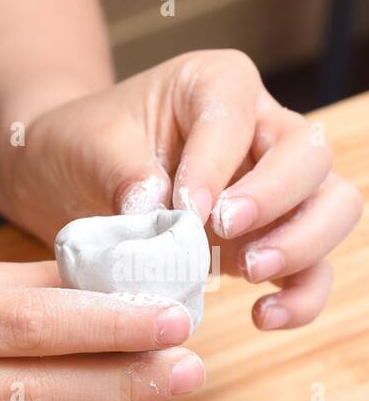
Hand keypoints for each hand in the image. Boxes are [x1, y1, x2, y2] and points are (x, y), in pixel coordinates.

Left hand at [2, 50, 362, 330]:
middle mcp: (262, 128)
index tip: (185, 209)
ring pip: (331, 206)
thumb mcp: (88, 145)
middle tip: (224, 232)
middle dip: (276, 198)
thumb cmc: (83, 146)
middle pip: (309, 155)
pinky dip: (300, 294)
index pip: (237, 117)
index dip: (216, 166)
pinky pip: (311, 265)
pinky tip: (263, 316)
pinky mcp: (270, 237)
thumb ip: (122, 171)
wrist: (68, 177)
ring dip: (302, 244)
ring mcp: (275, 185)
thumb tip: (153, 208)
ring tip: (250, 273)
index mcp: (216, 84)